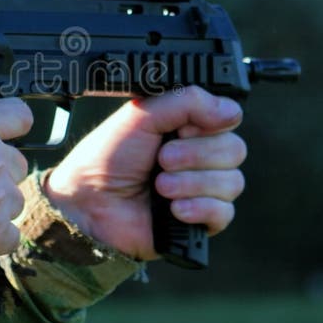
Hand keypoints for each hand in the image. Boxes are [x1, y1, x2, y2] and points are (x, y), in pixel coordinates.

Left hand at [44, 86, 245, 260]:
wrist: (88, 202)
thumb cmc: (106, 159)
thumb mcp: (142, 115)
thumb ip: (187, 102)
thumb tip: (230, 109)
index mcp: (187, 128)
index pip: (228, 119)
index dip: (209, 124)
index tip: (181, 129)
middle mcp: (199, 157)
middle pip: (235, 149)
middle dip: (196, 154)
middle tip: (162, 159)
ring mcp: (201, 189)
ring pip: (232, 182)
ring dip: (192, 182)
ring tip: (160, 186)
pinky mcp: (200, 221)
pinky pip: (224, 213)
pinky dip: (199, 208)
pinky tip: (173, 208)